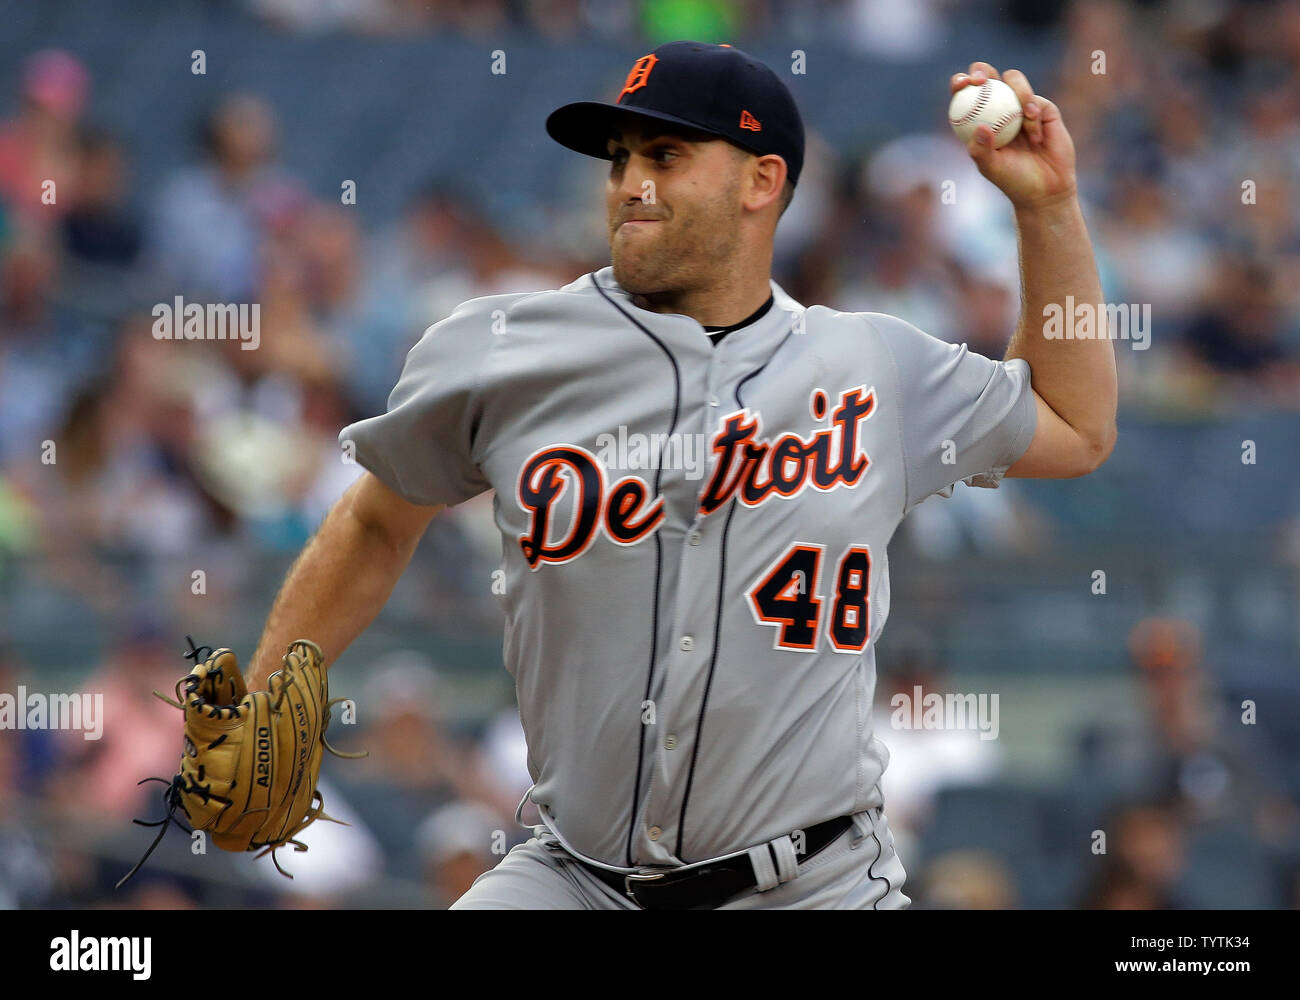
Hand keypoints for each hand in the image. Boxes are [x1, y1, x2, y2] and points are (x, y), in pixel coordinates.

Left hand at [951, 62, 1076, 210]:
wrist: (1045, 188)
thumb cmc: (1013, 180)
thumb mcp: (991, 168)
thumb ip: (981, 150)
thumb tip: (979, 127)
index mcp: (979, 119)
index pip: (965, 94)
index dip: (961, 82)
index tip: (961, 84)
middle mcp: (998, 107)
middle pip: (987, 75)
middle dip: (981, 70)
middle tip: (981, 80)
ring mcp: (1021, 105)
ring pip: (1014, 80)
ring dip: (1017, 93)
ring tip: (1025, 119)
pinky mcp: (1043, 108)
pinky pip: (1036, 100)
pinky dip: (1034, 115)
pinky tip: (1036, 135)